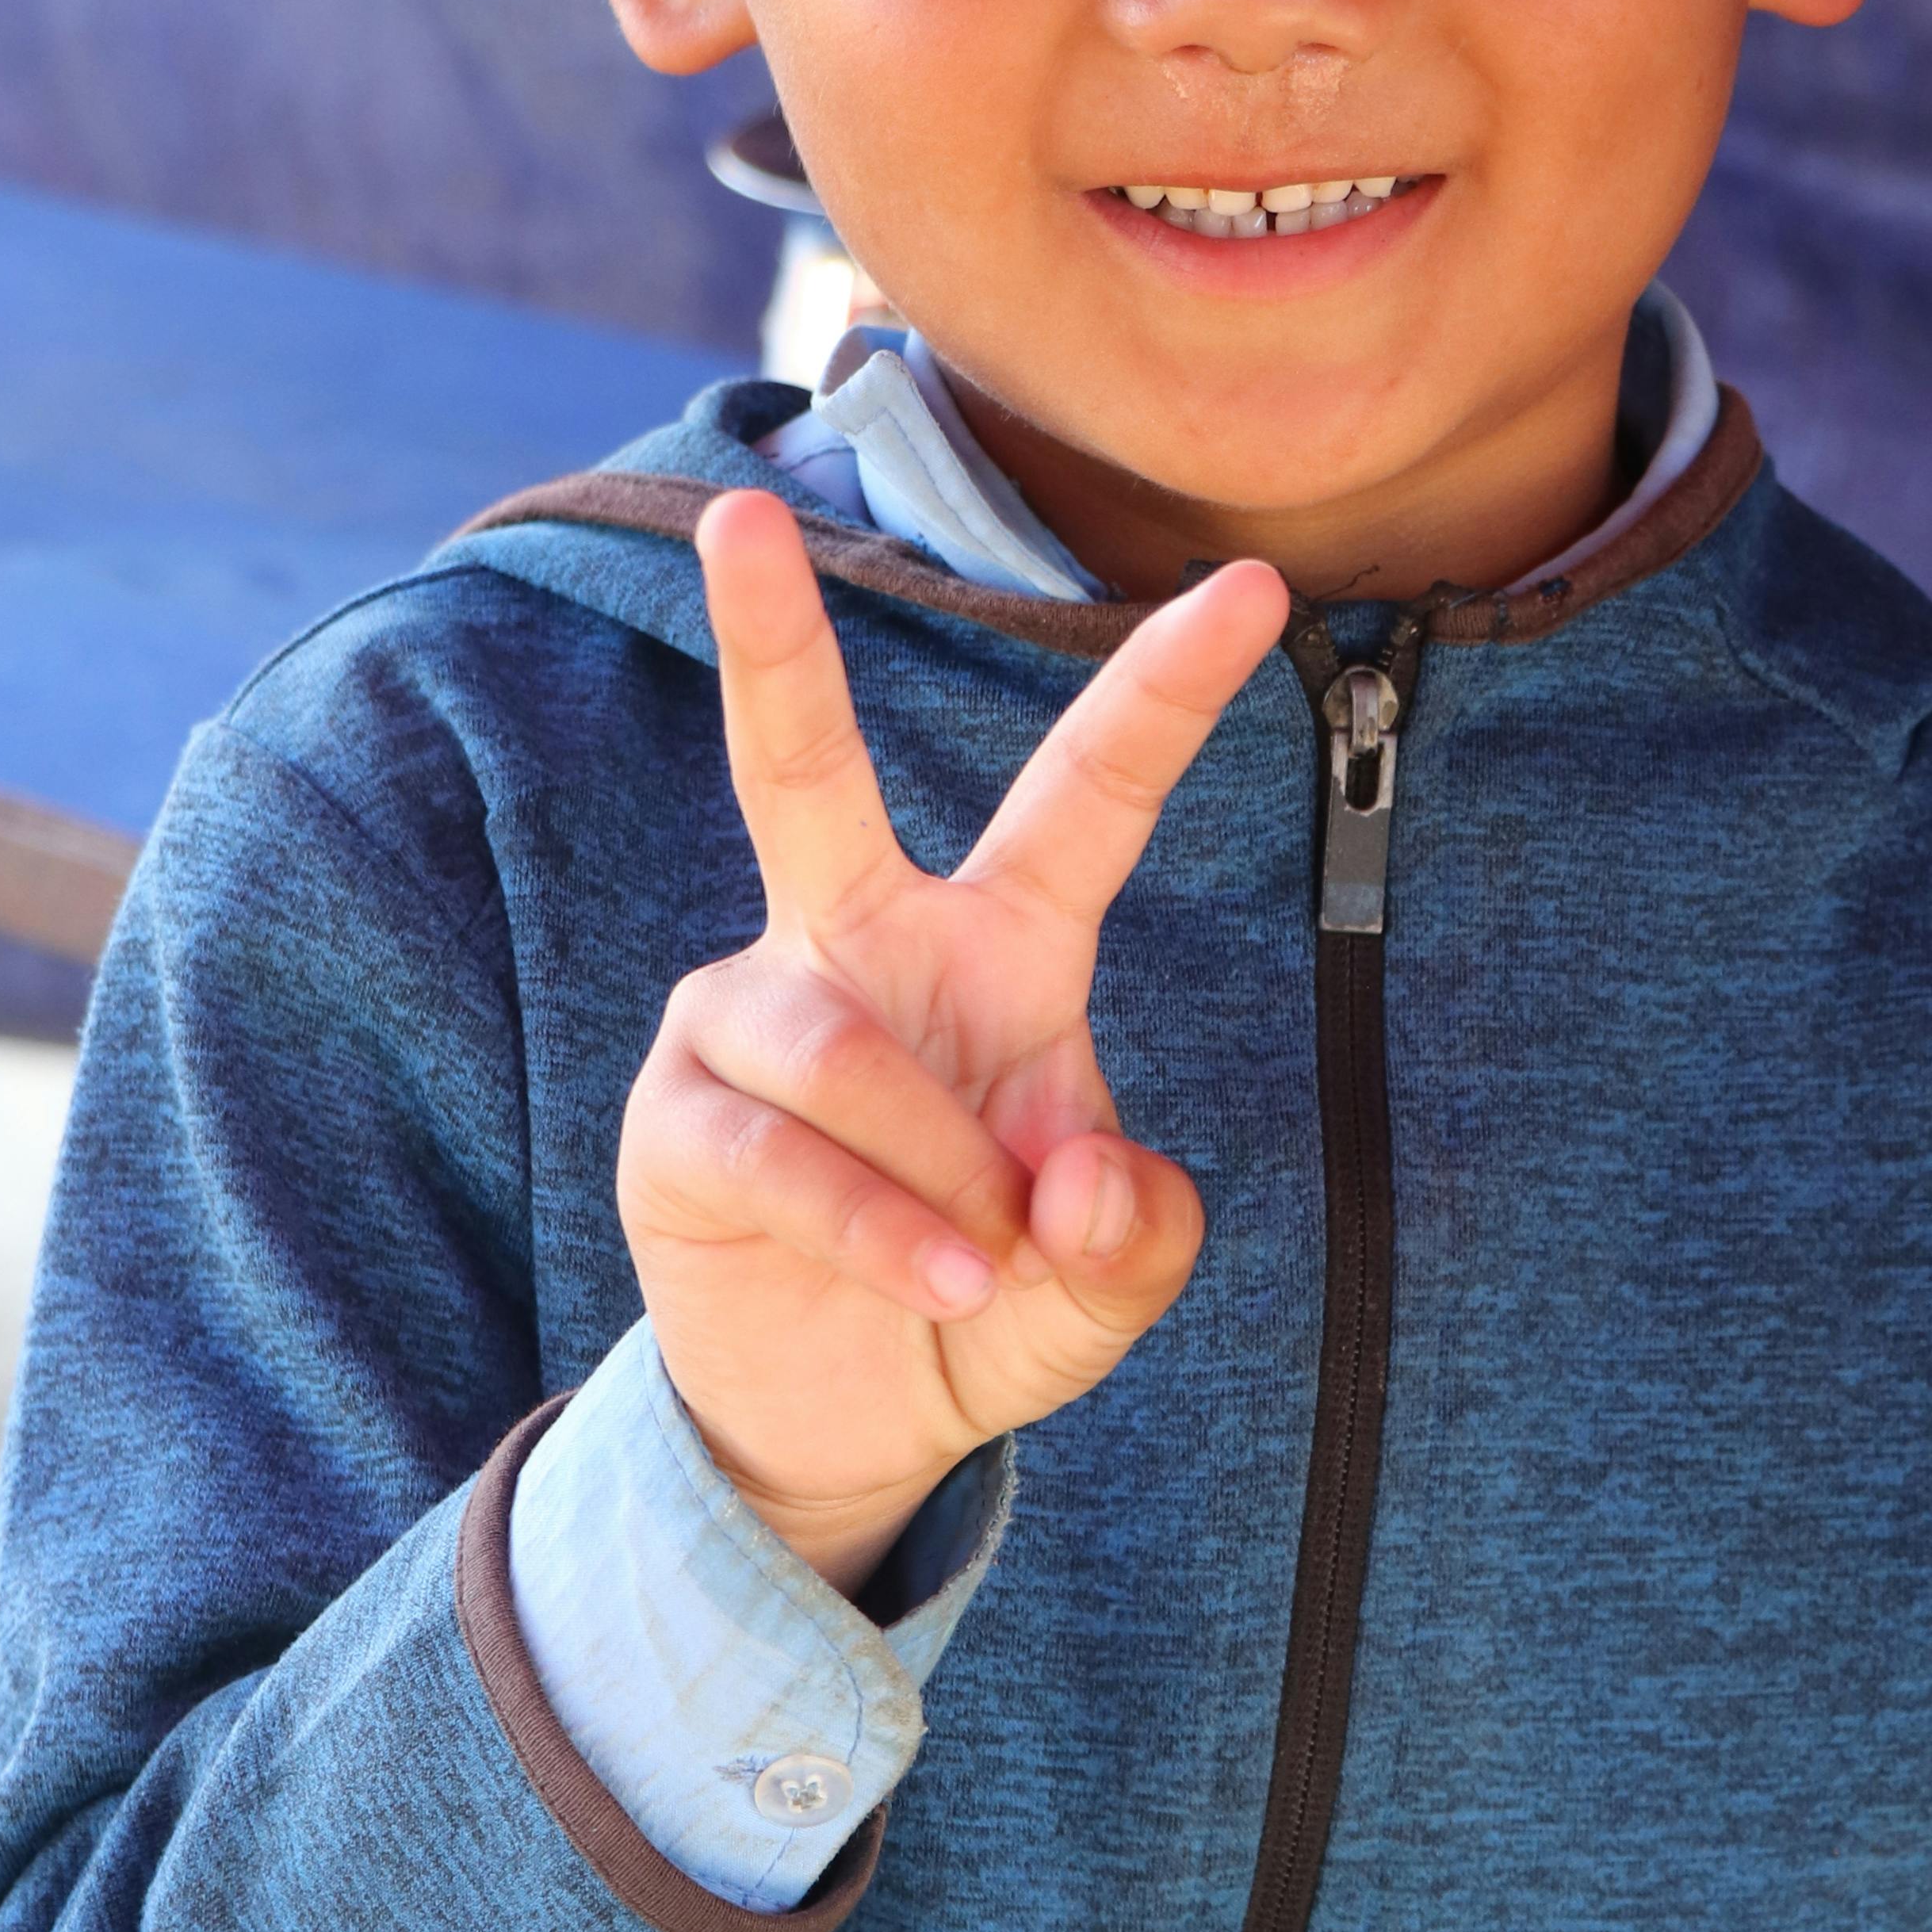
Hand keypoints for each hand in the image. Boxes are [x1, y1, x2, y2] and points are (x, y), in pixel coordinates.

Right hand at [618, 492, 1290, 1590]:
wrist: (843, 1418)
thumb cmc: (988, 1307)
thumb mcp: (1104, 1296)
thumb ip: (1136, 1241)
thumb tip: (1078, 1175)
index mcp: (999, 946)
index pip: (1086, 798)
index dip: (1166, 691)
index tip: (1254, 583)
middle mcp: (860, 943)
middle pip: (804, 770)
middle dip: (770, 640)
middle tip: (739, 513)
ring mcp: (751, 1018)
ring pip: (848, 1054)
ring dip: (941, 1183)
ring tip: (981, 1273)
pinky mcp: (677, 1113)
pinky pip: (779, 1149)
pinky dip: (873, 1230)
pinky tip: (933, 1287)